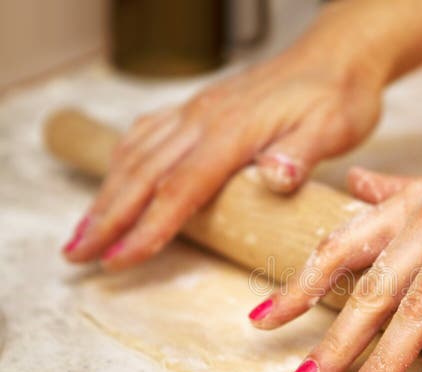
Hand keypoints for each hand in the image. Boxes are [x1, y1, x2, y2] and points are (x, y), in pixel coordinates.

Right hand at [62, 46, 382, 269]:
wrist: (337, 55)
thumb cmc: (338, 95)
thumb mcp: (333, 126)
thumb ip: (302, 153)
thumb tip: (276, 179)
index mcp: (233, 129)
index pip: (181, 186)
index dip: (148, 227)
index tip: (120, 259)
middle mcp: (204, 118)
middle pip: (144, 173)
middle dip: (107, 218)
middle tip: (77, 255)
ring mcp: (198, 110)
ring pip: (137, 154)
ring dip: (105, 194)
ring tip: (82, 231)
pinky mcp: (200, 108)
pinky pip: (148, 133)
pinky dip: (122, 160)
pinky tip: (113, 178)